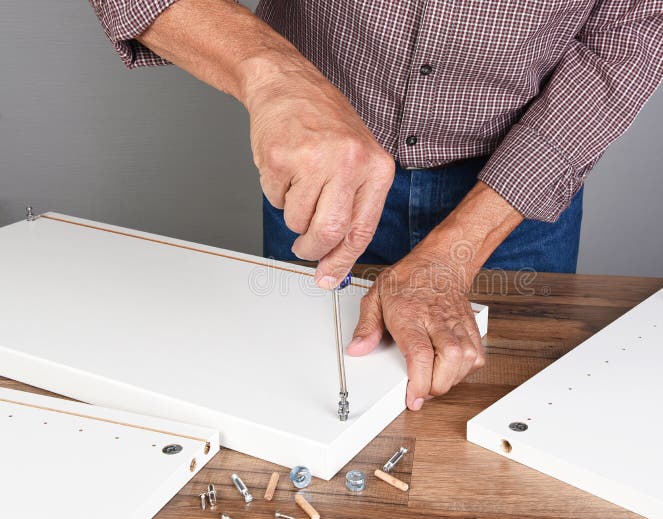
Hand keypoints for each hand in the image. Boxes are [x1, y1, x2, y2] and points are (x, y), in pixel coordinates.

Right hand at [243, 63, 394, 287]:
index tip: (329, 279)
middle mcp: (349, 163)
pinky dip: (277, 192)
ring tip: (298, 184)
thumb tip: (338, 256)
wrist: (289, 85)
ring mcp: (314, 160)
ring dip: (293, 214)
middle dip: (313, 249)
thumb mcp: (359, 158)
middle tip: (304, 248)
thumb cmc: (326, 123)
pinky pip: (276, 199)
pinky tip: (285, 167)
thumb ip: (355, 205)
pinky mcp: (281, 158)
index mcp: (377, 167)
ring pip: (298, 220)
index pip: (362, 230)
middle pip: (329, 232)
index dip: (343, 261)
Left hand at [347, 248, 485, 409]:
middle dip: (438, 384)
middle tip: (424, 390)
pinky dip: (467, 369)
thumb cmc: (409, 279)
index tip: (413, 397)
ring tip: (436, 380)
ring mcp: (456, 323)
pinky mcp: (470, 327)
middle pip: (450, 359)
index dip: (419, 381)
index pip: (420, 353)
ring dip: (453, 378)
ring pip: (468, 358)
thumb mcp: (376, 296)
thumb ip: (366, 325)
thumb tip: (357, 348)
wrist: (440, 262)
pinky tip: (452, 369)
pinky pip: (478, 354)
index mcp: (410, 315)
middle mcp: (436, 320)